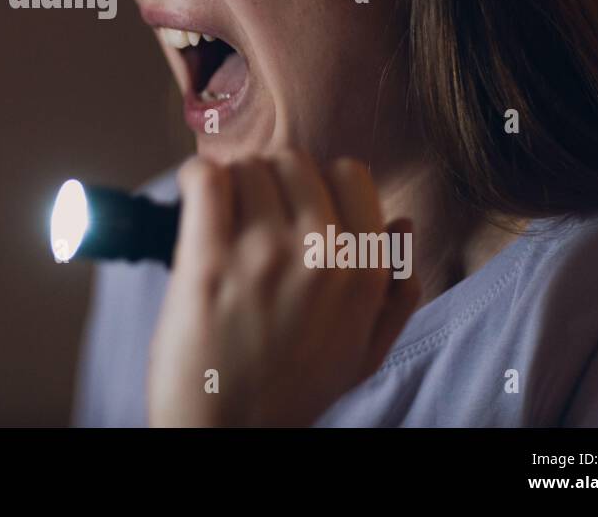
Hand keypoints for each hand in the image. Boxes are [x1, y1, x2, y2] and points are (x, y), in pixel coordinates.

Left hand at [147, 149, 420, 425]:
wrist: (228, 434)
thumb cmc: (289, 390)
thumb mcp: (364, 350)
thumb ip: (395, 290)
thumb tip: (404, 223)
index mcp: (365, 274)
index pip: (349, 174)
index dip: (316, 185)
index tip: (291, 207)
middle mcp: (322, 257)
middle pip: (293, 162)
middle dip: (269, 180)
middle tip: (249, 216)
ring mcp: (265, 256)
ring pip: (248, 167)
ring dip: (231, 185)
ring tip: (221, 221)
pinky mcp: (208, 261)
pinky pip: (206, 178)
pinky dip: (196, 177)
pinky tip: (193, 199)